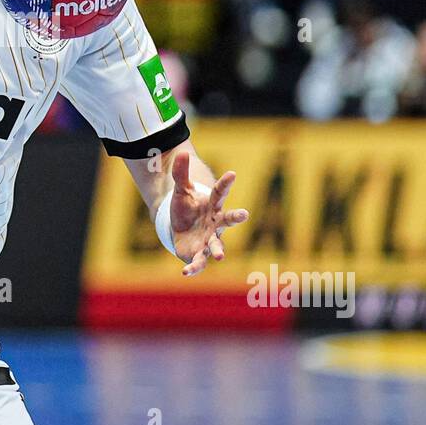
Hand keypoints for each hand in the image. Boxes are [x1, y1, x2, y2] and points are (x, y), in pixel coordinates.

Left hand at [167, 152, 248, 276]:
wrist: (181, 228)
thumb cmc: (186, 208)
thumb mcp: (181, 190)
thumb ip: (180, 174)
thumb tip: (182, 152)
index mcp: (213, 205)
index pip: (220, 192)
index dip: (226, 183)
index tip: (232, 173)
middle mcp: (215, 223)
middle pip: (227, 219)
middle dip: (235, 217)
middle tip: (245, 214)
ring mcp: (209, 239)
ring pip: (216, 245)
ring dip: (219, 250)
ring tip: (220, 255)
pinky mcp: (199, 254)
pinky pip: (198, 262)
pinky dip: (194, 268)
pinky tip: (186, 272)